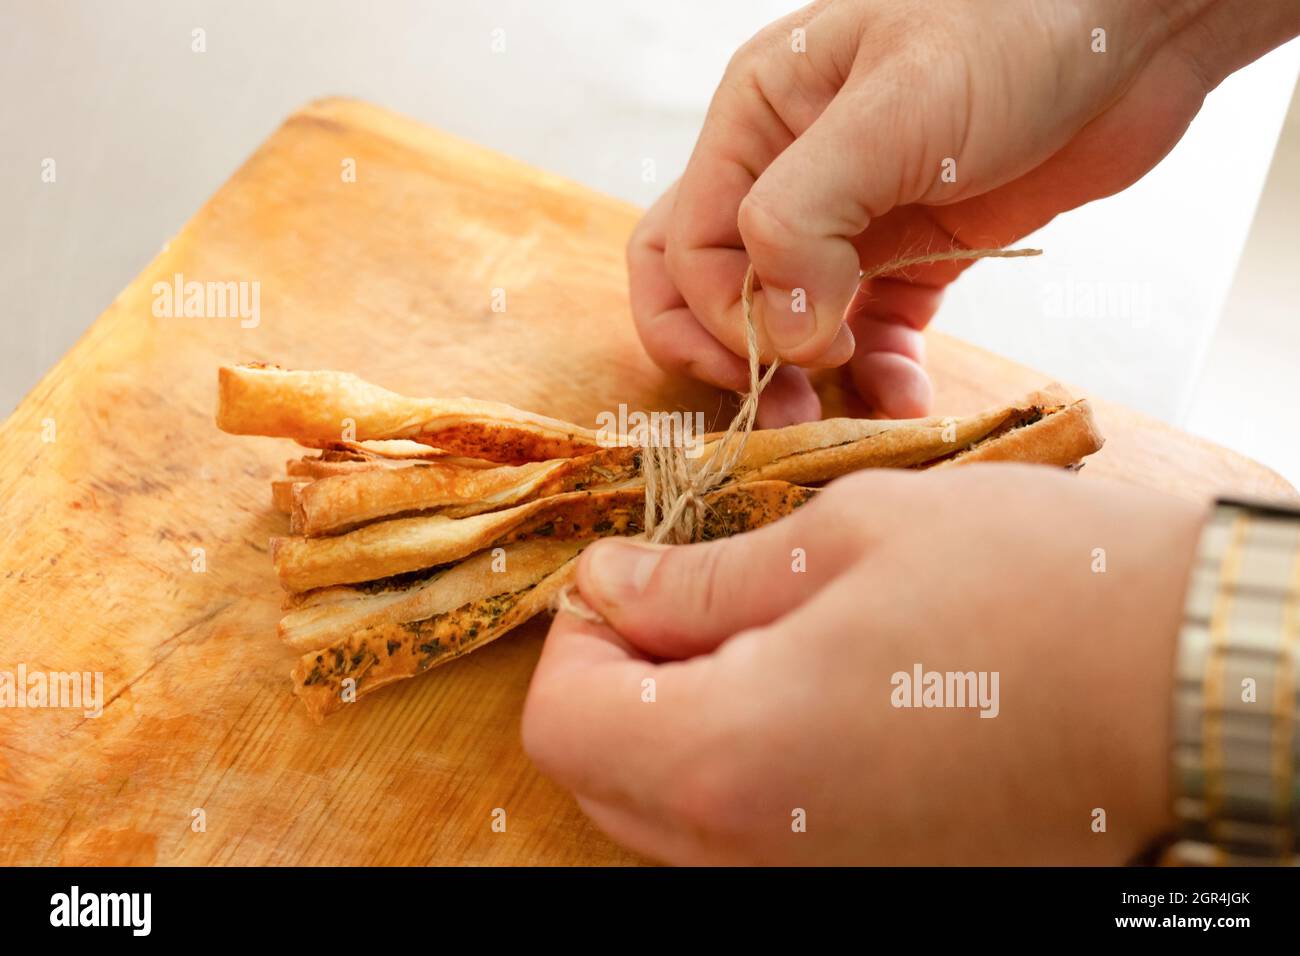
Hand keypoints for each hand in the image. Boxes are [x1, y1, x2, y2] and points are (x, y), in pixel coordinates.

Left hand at [522, 465, 1205, 863]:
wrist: (1190, 684)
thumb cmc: (1027, 587)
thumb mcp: (845, 539)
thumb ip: (700, 582)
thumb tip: (610, 587)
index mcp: (731, 759)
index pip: (561, 721)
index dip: (577, 637)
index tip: (635, 578)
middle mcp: (758, 857)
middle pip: (602, 780)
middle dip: (616, 683)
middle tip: (687, 602)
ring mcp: (819, 888)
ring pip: (668, 821)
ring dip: (675, 728)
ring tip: (760, 641)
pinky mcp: (876, 887)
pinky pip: (753, 844)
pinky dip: (744, 772)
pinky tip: (814, 697)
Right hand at [629, 0, 1297, 425]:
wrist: (1136, 28)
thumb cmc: (1012, 27)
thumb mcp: (891, 110)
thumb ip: (805, 218)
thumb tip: (777, 334)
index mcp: (755, 120)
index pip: (685, 244)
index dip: (721, 312)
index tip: (794, 348)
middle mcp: (788, 174)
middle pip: (709, 286)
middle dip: (732, 355)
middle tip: (778, 406)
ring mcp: (852, 222)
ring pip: (786, 324)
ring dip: (801, 381)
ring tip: (835, 422)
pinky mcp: (915, 259)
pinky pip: (869, 336)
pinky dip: (879, 376)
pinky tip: (906, 401)